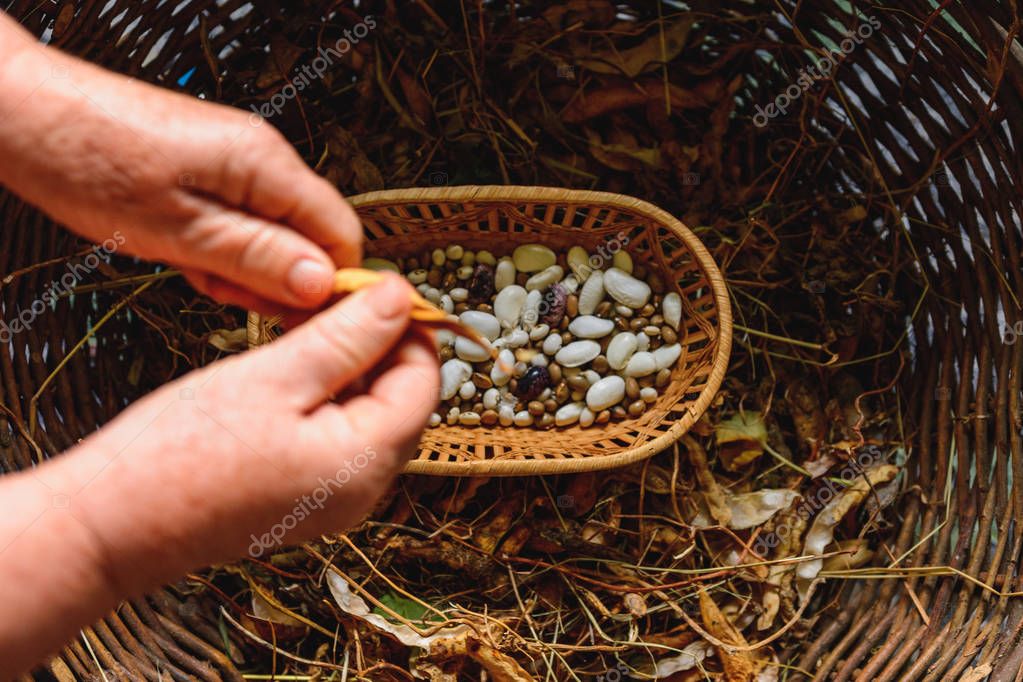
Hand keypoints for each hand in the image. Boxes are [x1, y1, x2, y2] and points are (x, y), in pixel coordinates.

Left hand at [0, 16, 358, 312]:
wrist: (24, 113)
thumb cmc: (86, 161)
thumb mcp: (177, 229)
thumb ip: (257, 257)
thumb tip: (325, 285)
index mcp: (266, 165)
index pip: (343, 235)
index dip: (328, 283)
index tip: (293, 314)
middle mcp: (263, 158)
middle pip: (311, 238)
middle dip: (274, 277)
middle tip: (220, 287)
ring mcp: (238, 162)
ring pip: (274, 235)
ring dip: (240, 266)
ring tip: (189, 264)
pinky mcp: (213, 170)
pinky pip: (241, 222)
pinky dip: (217, 248)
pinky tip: (179, 249)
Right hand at [2, 277, 439, 674]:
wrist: (112, 525)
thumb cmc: (182, 452)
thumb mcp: (274, 377)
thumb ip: (347, 338)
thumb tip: (402, 298)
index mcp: (367, 462)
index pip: (423, 379)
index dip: (405, 325)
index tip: (369, 284)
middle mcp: (363, 490)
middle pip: (401, 398)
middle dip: (376, 343)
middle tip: (329, 299)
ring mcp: (334, 499)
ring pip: (368, 415)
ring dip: (349, 365)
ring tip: (303, 325)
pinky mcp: (304, 499)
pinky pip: (337, 437)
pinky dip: (326, 396)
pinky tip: (291, 366)